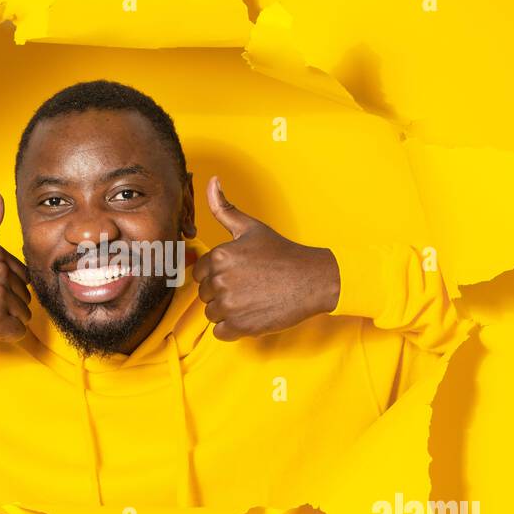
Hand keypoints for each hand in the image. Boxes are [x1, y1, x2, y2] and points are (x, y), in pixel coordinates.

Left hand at [193, 176, 339, 340]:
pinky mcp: (240, 326)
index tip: (239, 273)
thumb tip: (210, 181)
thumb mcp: (251, 228)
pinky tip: (252, 314)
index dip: (218, 274)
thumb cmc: (282, 253)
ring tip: (252, 299)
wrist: (313, 280)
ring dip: (228, 311)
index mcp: (219, 255)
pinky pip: (221, 332)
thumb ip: (224, 208)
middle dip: (222, 292)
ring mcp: (230, 305)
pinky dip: (234, 328)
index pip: (200, 273)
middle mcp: (220, 280)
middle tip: (249, 286)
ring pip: (212, 313)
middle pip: (205, 294)